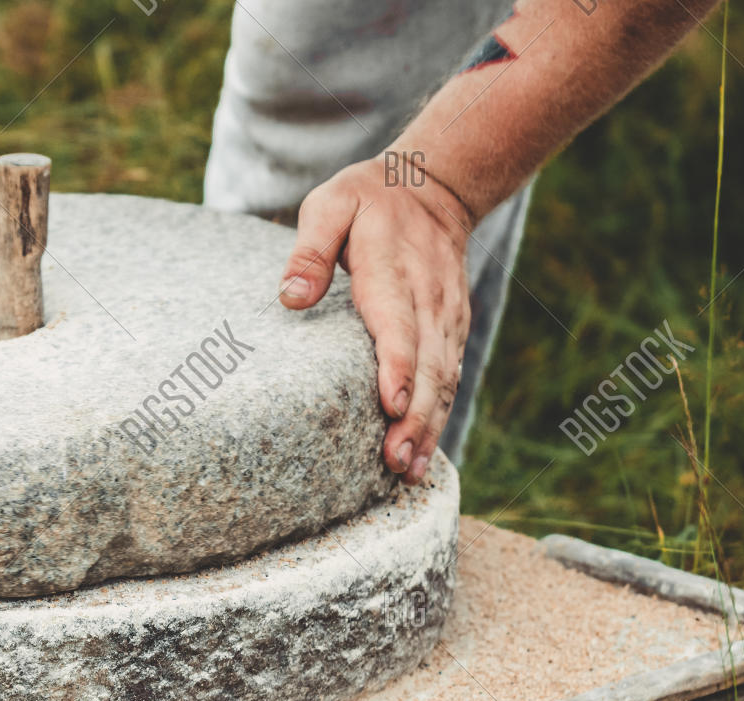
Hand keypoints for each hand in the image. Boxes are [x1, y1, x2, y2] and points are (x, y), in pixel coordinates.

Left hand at [278, 156, 472, 483]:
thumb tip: (291, 297)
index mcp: (393, 274)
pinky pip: (450, 378)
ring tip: (411, 471)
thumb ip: (311, 249)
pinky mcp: (452, 330)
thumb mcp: (330, 205)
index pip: (399, 328)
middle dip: (415, 419)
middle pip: (427, 367)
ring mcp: (446, 318)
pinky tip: (425, 454)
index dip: (398, 369)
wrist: (435, 186)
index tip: (391, 407)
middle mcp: (428, 301)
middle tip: (396, 463)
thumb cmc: (368, 200)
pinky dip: (441, 416)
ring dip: (430, 427)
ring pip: (443, 380)